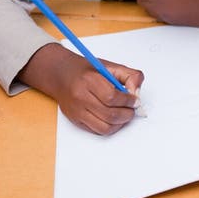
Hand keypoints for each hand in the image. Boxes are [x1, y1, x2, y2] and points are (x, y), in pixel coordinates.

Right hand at [18, 43, 143, 134]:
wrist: (62, 75)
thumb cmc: (87, 70)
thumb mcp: (110, 66)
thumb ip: (129, 76)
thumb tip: (137, 93)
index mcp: (89, 80)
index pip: (113, 97)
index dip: (128, 101)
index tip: (135, 100)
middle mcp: (81, 97)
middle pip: (110, 114)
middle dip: (127, 114)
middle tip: (132, 109)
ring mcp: (77, 111)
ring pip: (105, 127)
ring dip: (121, 123)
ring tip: (125, 114)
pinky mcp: (76, 120)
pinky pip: (98, 130)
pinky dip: (111, 127)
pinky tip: (114, 119)